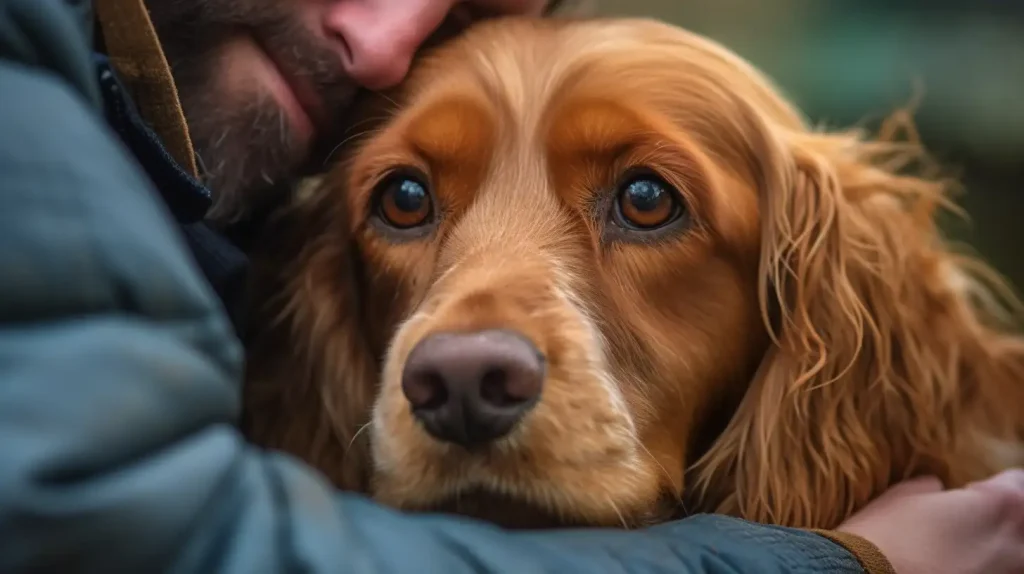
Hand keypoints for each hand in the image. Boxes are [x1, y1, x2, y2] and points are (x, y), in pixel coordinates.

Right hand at [838, 469, 1023, 573]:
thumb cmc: (887, 533)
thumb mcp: (906, 493)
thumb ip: (937, 489)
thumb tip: (941, 492)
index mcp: (1003, 503)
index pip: (1018, 481)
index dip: (991, 486)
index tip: (972, 491)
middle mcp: (1019, 542)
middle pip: (1022, 521)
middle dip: (1002, 517)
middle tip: (971, 521)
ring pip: (1017, 554)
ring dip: (998, 548)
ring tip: (965, 549)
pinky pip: (998, 573)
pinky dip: (984, 568)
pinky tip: (956, 567)